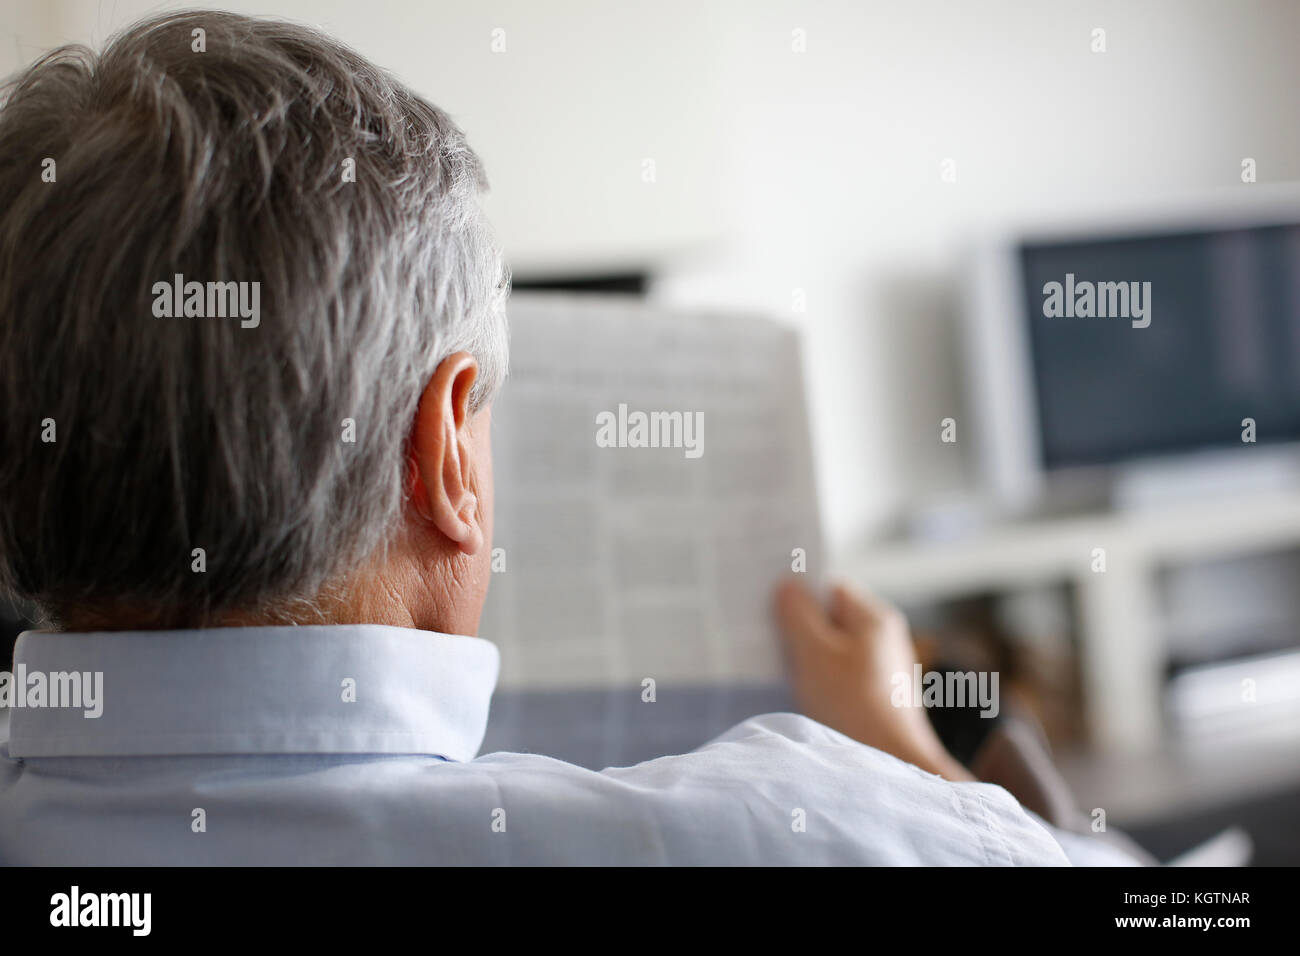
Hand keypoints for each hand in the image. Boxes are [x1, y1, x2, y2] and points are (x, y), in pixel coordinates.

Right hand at [774, 578, 973, 781]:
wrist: (890, 761)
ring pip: (834, 644)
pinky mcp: (876, 692)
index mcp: (874, 618)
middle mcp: (883, 636)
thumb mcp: (815, 654)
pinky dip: (821, 673)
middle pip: (832, 615)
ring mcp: (882, 665)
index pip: (832, 586)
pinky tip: (805, 688)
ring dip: (809, 651)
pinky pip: (841, 670)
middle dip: (802, 622)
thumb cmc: (853, 705)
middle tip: (771, 631)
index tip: (771, 596)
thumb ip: (798, 615)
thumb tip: (788, 587)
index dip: (801, 589)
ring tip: (785, 662)